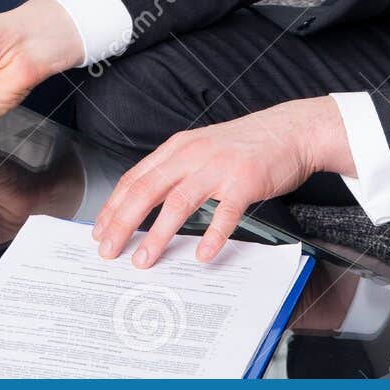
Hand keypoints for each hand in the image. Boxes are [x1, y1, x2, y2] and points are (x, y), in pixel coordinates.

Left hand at [90, 97, 352, 267]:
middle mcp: (192, 154)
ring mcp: (218, 167)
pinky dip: (212, 235)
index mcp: (178, 148)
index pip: (135, 178)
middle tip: (109, 250)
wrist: (290, 130)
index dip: (113, 206)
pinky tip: (203, 255)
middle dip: (123, 223)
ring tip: (144, 259)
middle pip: (146, 190)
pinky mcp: (244, 181)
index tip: (100, 230)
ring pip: (178, 202)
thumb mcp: (201, 148)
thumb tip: (146, 202)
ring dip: (157, 235)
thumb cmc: (246, 144)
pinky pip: (225, 213)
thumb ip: (176, 170)